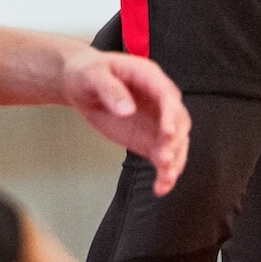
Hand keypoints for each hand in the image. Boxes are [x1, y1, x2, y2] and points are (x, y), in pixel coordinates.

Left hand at [60, 47, 189, 195]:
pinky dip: (165, 173)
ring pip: (176, 142)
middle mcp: (159, 100)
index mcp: (149, 77)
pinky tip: (161, 188)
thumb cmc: (88, 73)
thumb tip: (126, 109)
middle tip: (165, 158)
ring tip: (166, 179)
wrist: (81, 85)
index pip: (168, 95)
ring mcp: (156, 121)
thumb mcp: (94, 75)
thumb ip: (110, 90)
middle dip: (176, 141)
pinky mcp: (149, 140)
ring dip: (175, 161)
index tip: (168, 132)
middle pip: (179, 121)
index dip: (171, 114)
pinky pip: (162, 157)